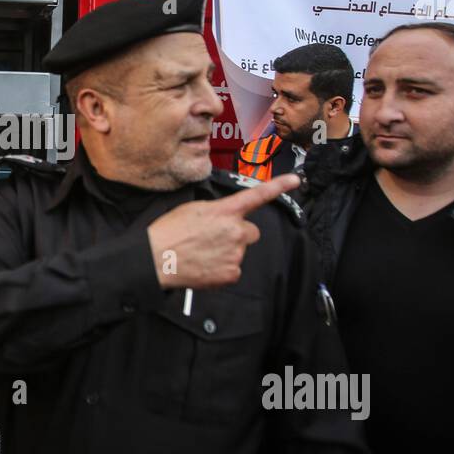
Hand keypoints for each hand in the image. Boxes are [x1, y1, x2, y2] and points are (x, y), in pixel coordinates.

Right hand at [146, 173, 299, 289]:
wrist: (157, 259)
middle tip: (214, 239)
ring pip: (240, 251)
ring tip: (202, 253)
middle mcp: (235, 231)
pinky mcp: (231, 273)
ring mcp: (235, 253)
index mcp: (225, 211)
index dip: (279, 186)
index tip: (295, 180)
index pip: (257, 195)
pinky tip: (204, 266)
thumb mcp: (193, 209)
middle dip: (238, 235)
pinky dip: (221, 270)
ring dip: (227, 252)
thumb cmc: (168, 232)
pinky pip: (233, 270)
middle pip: (250, 231)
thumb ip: (216, 211)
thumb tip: (224, 217)